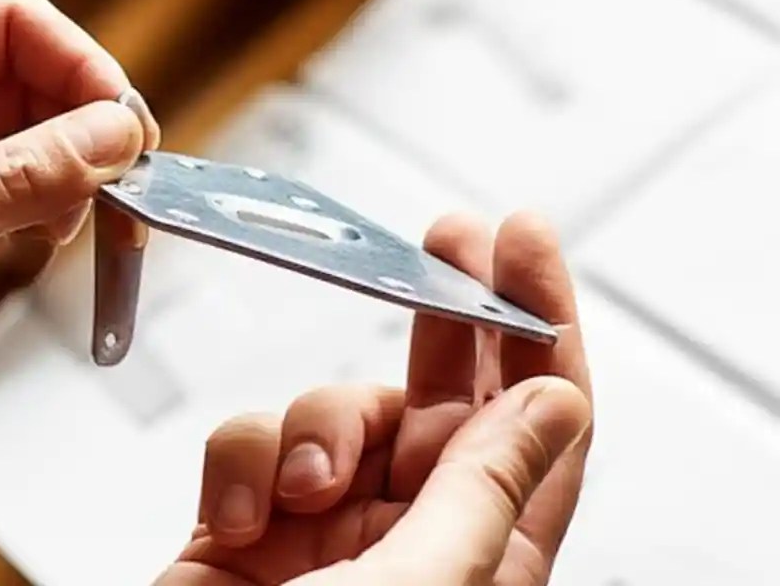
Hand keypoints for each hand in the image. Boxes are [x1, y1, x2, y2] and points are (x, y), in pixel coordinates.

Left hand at [0, 0, 158, 579]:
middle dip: (75, 123)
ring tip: (90, 220)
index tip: (122, 126)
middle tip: (123, 182)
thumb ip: (14, 182)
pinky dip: (34, 213)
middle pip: (10, 79)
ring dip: (61, 172)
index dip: (73, 64)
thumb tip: (105, 135)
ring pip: (8, 140)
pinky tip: (50, 243)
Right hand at [156, 212, 592, 584]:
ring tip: (299, 486)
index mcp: (483, 561)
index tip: (527, 247)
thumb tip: (554, 404)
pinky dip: (238, 461)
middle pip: (449, 400)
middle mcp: (412, 541)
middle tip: (450, 238)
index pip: (539, 427)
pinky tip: (236, 517)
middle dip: (446, 313)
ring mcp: (324, 533)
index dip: (540, 328)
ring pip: (337, 411)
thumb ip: (484, 493)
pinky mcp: (241, 528)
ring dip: (315, 423)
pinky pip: (247, 444)